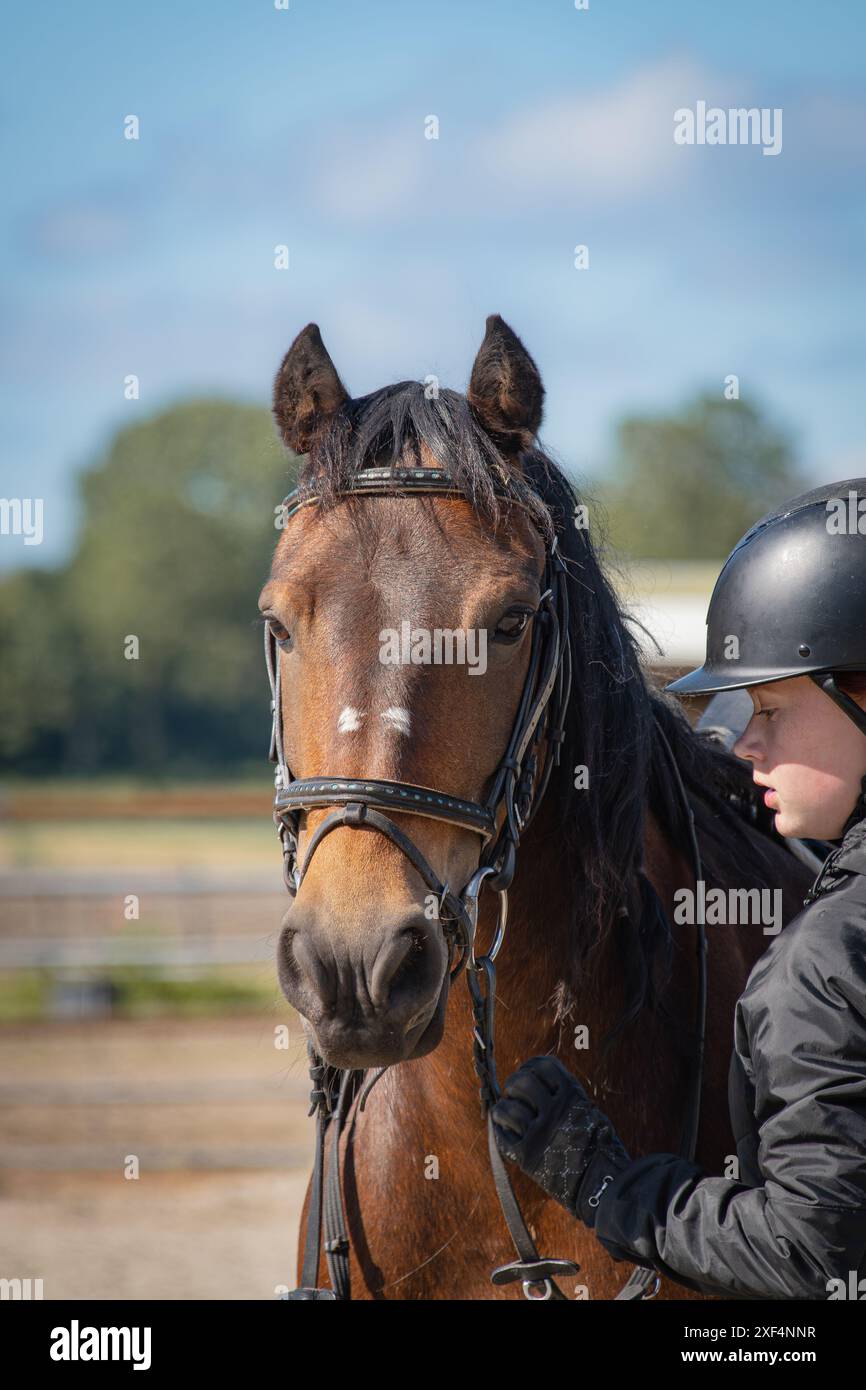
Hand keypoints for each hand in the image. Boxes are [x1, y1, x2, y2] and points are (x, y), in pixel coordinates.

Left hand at [491, 1055, 632, 1227]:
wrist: (602, 1185)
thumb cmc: (599, 1149)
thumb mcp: (590, 1111)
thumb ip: (566, 1096)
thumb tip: (542, 1082)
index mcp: (572, 1096)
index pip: (543, 1066)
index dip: (531, 1066)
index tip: (528, 1073)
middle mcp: (554, 1111)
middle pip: (521, 1082)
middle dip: (514, 1084)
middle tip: (515, 1094)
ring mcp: (539, 1133)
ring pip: (506, 1108)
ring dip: (503, 1108)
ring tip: (506, 1113)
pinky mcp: (527, 1156)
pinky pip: (502, 1136)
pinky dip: (500, 1131)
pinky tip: (505, 1130)